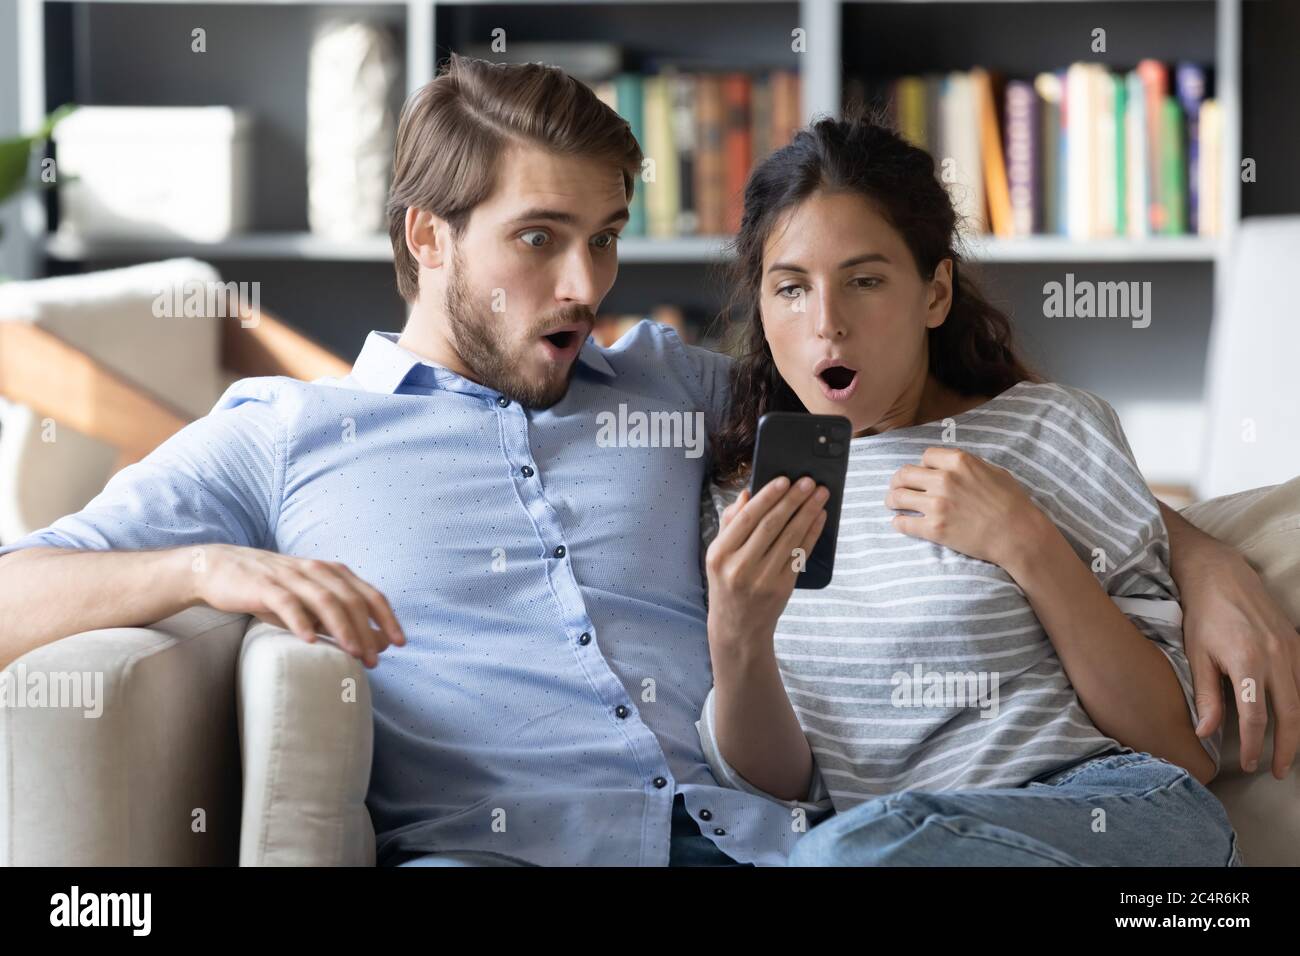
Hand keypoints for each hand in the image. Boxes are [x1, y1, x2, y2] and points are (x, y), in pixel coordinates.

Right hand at [189, 544, 405, 667]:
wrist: (220, 568)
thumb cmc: (272, 591)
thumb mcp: (309, 603)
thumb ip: (339, 618)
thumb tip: (375, 643)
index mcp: (333, 573)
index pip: (370, 594)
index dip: (388, 618)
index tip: (401, 643)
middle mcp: (317, 570)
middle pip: (352, 600)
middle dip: (368, 631)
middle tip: (375, 661)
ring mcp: (291, 577)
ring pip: (325, 600)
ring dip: (343, 628)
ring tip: (353, 654)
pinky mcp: (264, 586)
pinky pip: (287, 603)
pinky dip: (301, 621)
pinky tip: (310, 641)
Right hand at [705, 476, 828, 654]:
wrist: (737, 627)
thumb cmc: (727, 584)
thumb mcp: (717, 556)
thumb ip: (730, 523)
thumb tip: (748, 494)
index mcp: (720, 554)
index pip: (747, 518)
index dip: (767, 497)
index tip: (784, 479)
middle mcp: (740, 567)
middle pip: (771, 525)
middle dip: (793, 500)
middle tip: (808, 481)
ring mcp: (762, 579)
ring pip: (790, 537)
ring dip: (808, 512)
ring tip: (820, 494)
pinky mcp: (782, 587)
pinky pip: (800, 554)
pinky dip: (812, 533)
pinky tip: (819, 517)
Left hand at [886, 447, 1047, 570]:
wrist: (1019, 535)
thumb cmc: (1012, 503)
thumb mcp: (994, 471)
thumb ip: (968, 466)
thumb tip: (951, 465)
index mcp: (958, 461)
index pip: (925, 456)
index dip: (922, 466)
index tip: (922, 474)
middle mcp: (943, 479)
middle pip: (905, 474)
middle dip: (898, 481)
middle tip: (897, 488)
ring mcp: (937, 504)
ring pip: (898, 497)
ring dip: (892, 500)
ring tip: (892, 504)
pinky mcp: (934, 529)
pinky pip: (903, 523)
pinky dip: (899, 523)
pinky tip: (900, 523)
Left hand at [1177, 550, 1299, 778]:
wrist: (1220, 575)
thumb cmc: (1203, 615)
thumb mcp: (1197, 655)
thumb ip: (1204, 696)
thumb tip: (1205, 733)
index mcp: (1247, 662)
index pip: (1255, 717)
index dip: (1253, 746)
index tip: (1249, 765)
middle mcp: (1276, 657)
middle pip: (1290, 715)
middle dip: (1286, 748)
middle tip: (1278, 771)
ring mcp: (1291, 649)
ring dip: (1297, 729)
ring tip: (1287, 752)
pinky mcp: (1298, 643)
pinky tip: (1296, 718)